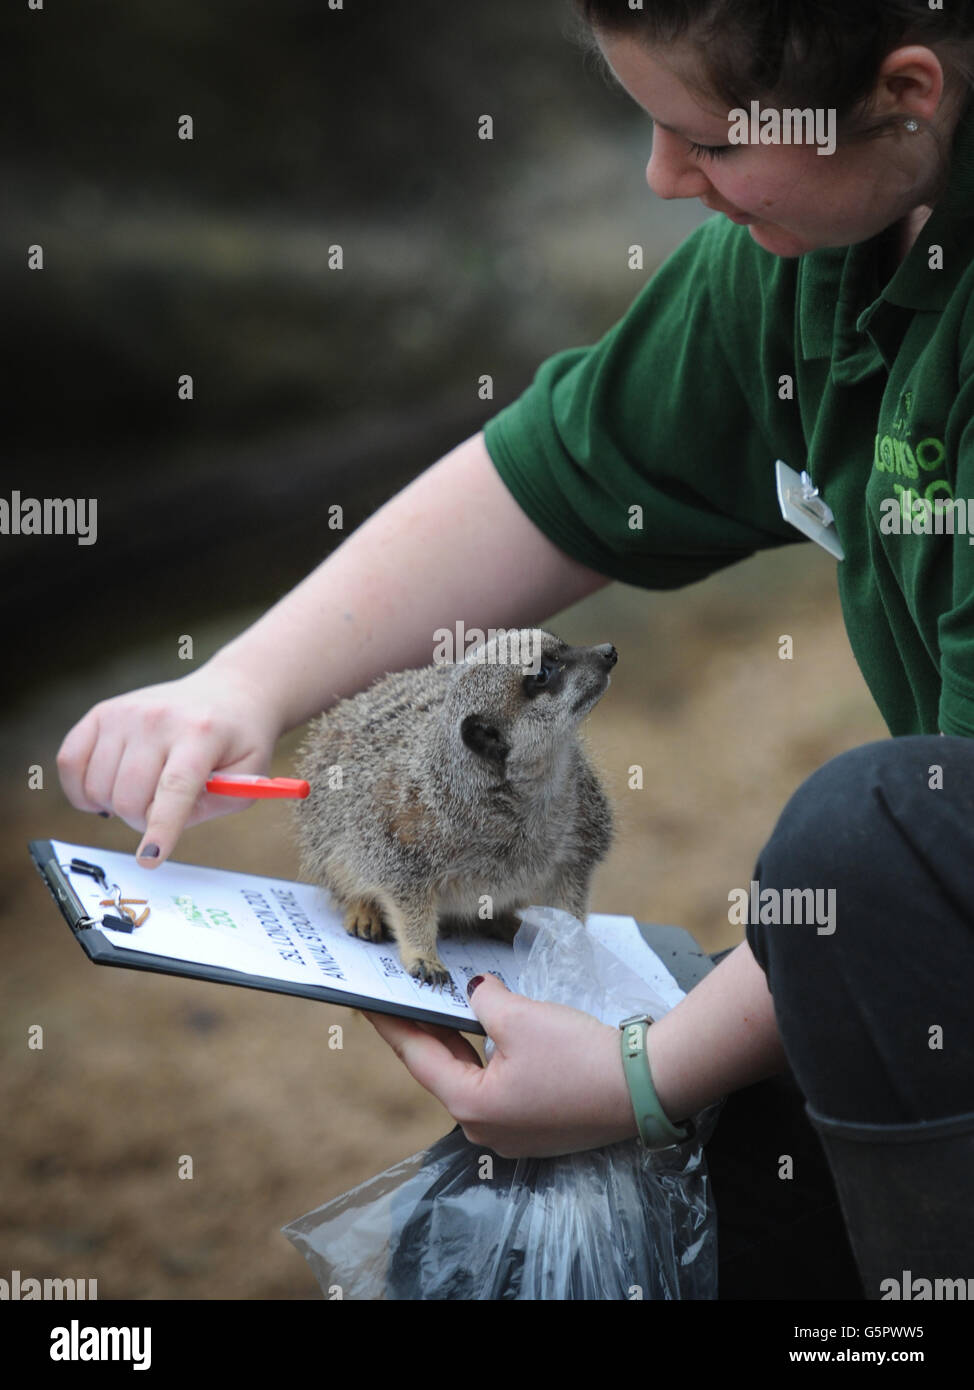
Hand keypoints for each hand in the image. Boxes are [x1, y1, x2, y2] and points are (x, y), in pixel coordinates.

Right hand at [56, 667, 280, 864]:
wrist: (226, 693)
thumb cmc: (237, 740)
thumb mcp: (249, 776)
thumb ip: (216, 804)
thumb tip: (168, 824)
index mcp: (201, 733)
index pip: (174, 787)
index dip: (161, 828)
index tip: (149, 859)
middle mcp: (158, 718)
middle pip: (130, 797)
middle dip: (143, 821)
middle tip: (161, 810)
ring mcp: (125, 713)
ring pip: (99, 788)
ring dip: (116, 806)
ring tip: (143, 792)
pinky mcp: (102, 713)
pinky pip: (69, 763)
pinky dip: (81, 789)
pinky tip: (105, 790)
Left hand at [361, 974, 637, 1157]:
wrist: (644, 1088)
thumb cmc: (578, 1055)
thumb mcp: (520, 1017)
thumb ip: (484, 1001)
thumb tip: (474, 993)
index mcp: (470, 1104)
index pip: (415, 1056)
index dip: (390, 1025)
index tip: (366, 1002)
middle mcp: (483, 1128)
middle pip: (442, 1070)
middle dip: (424, 1031)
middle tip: (400, 997)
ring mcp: (511, 1133)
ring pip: (471, 1078)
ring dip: (458, 1043)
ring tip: (439, 1007)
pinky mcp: (536, 1128)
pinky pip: (498, 1087)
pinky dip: (487, 1057)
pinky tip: (487, 1032)